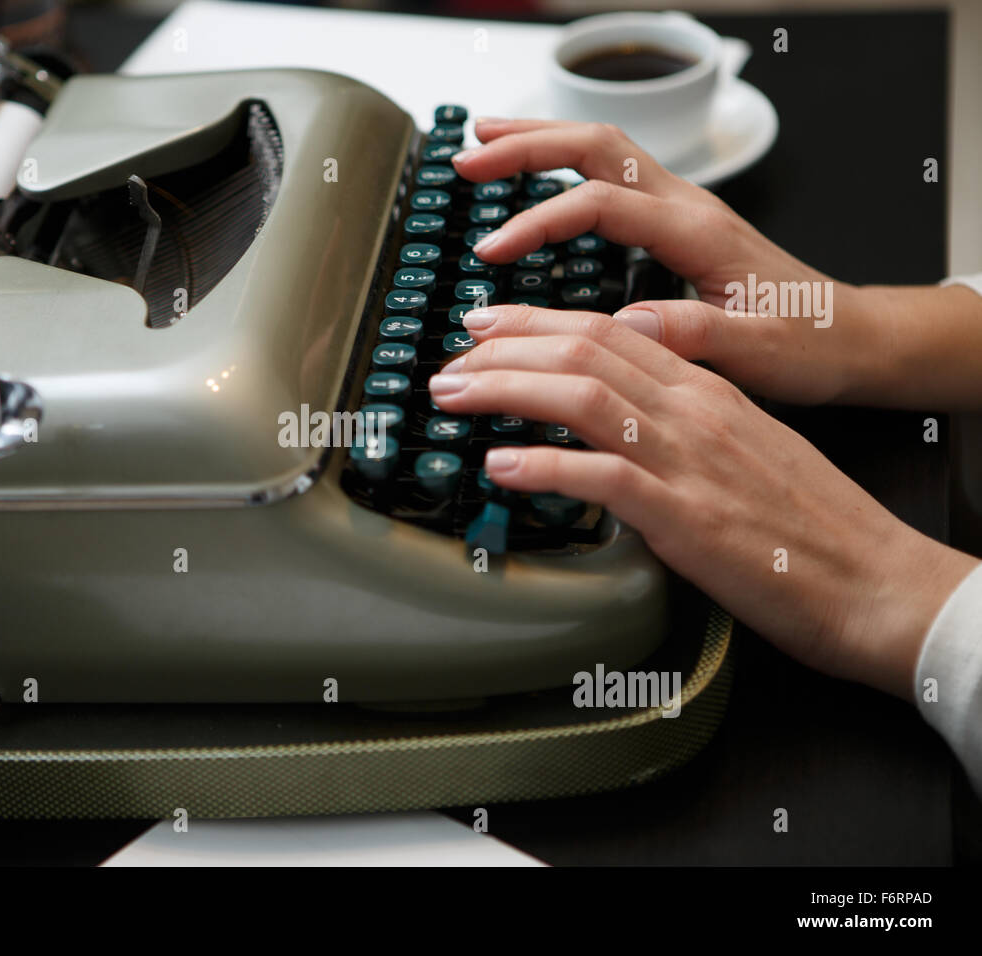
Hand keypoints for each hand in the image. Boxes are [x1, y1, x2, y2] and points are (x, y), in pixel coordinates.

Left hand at [429, 306, 978, 698]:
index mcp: (708, 390)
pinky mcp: (685, 515)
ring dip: (506, 389)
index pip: (610, 330)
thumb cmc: (810, 525)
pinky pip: (601, 477)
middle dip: (504, 347)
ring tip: (453, 395)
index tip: (487, 325)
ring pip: (582, 396)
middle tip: (450, 359)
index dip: (537, 322)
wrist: (875, 580)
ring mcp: (688, 459)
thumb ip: (678, 432)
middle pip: (585, 349)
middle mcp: (694, 410)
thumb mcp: (741, 453)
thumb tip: (614, 439)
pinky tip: (500, 466)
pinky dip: (543, 466)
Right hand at [450, 119, 981, 409]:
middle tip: (468, 159)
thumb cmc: (808, 344)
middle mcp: (687, 206)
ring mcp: (680, 208)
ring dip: (540, 141)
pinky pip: (610, 176)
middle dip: (526, 146)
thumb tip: (627, 325)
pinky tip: (535, 178)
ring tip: (484, 142)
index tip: (491, 249)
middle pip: (597, 146)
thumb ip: (696, 334)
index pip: (601, 202)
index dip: (540, 219)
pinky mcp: (676, 222)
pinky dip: (563, 166)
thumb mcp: (758, 350)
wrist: (850, 337)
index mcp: (698, 231)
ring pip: (603, 148)